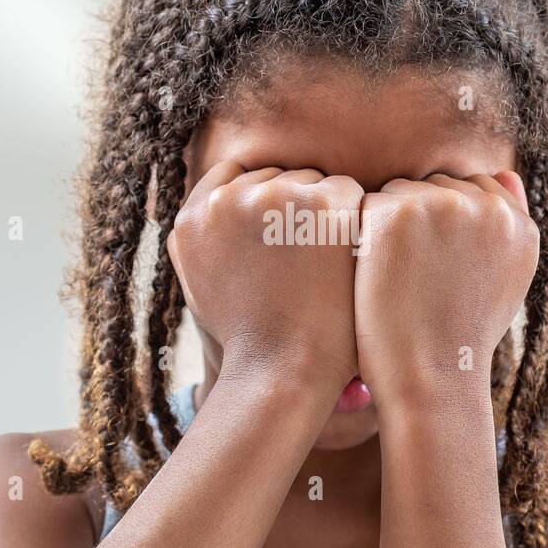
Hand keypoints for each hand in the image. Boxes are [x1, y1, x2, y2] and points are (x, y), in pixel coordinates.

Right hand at [169, 161, 362, 392]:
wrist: (285, 371)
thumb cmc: (253, 341)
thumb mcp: (203, 284)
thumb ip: (208, 236)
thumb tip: (225, 199)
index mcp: (192, 218)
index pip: (234, 175)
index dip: (263, 204)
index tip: (280, 237)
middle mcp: (227, 199)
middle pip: (278, 177)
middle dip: (294, 210)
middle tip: (305, 265)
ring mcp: (273, 196)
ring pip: (312, 182)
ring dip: (324, 214)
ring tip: (326, 269)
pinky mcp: (321, 202)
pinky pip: (347, 192)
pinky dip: (355, 222)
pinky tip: (349, 262)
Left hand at [354, 171, 538, 406]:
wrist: (429, 378)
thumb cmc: (456, 338)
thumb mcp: (502, 281)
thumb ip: (507, 226)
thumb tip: (506, 172)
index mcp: (518, 225)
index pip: (473, 191)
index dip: (445, 227)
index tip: (434, 264)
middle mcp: (489, 208)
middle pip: (437, 185)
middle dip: (420, 219)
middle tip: (412, 275)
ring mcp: (446, 205)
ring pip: (403, 191)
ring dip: (390, 223)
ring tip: (394, 277)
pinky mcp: (401, 210)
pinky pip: (370, 203)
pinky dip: (363, 235)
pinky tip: (371, 274)